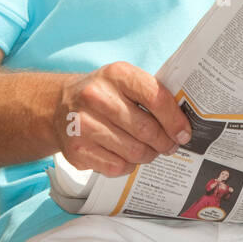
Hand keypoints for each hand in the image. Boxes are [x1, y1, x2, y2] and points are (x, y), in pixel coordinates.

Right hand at [54, 61, 190, 177]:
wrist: (58, 107)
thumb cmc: (103, 94)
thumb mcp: (125, 81)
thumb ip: (152, 95)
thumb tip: (182, 125)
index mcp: (117, 74)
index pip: (156, 98)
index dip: (175, 120)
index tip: (184, 133)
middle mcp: (97, 96)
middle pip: (146, 130)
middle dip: (164, 142)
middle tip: (170, 145)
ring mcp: (83, 124)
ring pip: (134, 152)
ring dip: (148, 155)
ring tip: (149, 151)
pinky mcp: (77, 150)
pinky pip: (117, 167)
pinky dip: (128, 165)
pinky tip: (126, 155)